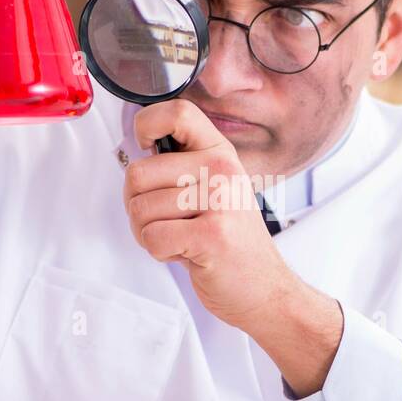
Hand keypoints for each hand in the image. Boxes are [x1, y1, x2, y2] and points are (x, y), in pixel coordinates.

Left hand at [123, 99, 342, 394]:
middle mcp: (221, 169)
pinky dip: (160, 253)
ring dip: (149, 234)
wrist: (266, 288)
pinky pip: (153, 238)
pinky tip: (187, 253)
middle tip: (168, 221)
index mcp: (219, 153)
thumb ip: (180, 167)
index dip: (146, 125)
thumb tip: (136, 152)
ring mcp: (219, 201)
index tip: (144, 147)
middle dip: (138, 206)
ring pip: (141, 210)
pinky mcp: (212, 234)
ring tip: (182, 239)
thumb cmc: (231, 241)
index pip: (176, 112)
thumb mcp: (215, 190)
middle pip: (138, 173)